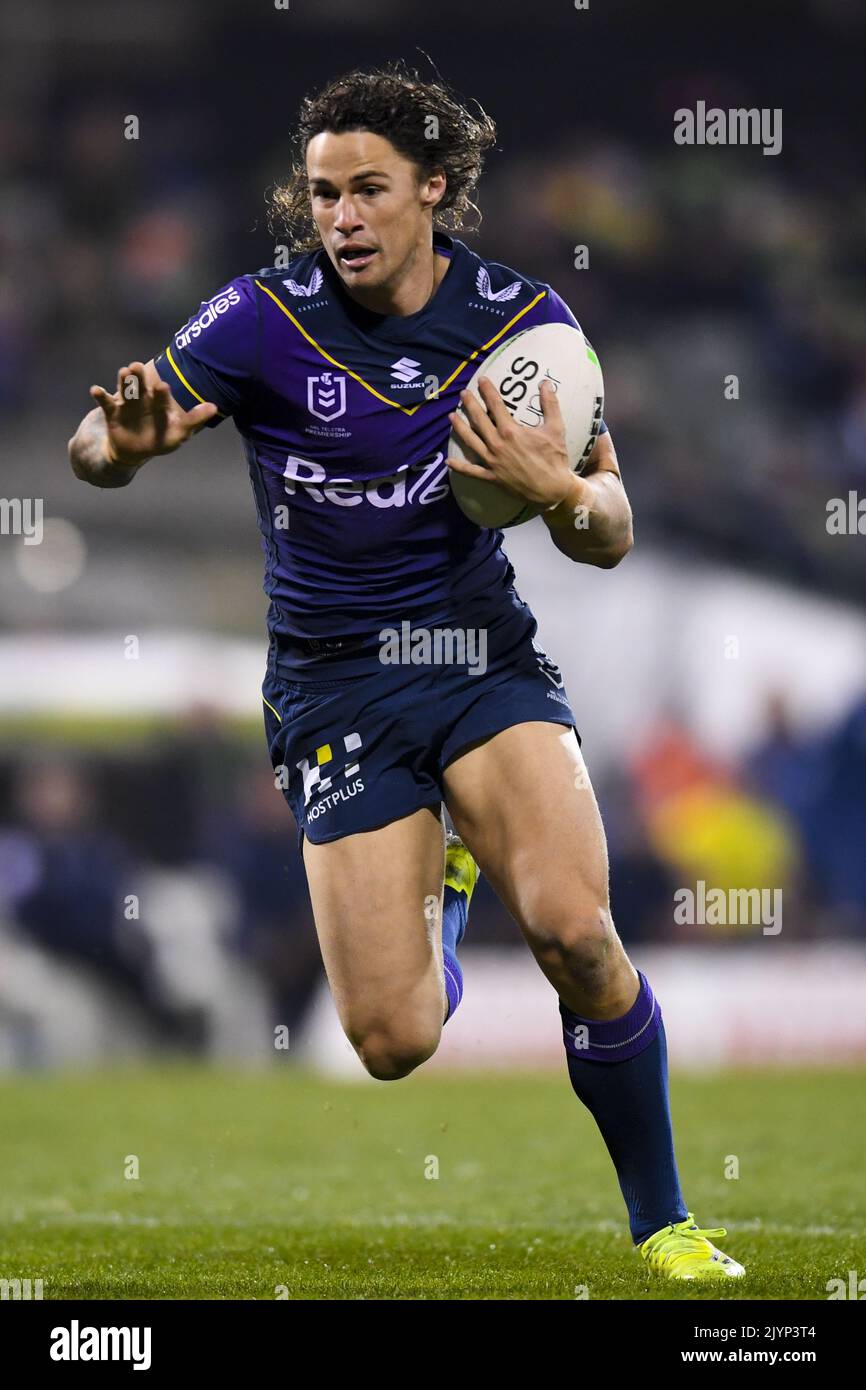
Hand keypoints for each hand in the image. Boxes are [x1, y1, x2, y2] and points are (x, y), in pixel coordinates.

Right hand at [89, 361, 218, 466]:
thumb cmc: (160, 440)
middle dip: (139, 377)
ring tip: (123, 372)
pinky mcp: (113, 412)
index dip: (162, 392)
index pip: (162, 395)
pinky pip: (105, 402)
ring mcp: (128, 404)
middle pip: (141, 386)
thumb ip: (195, 419)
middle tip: (136, 366)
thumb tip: (214, 406)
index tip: (162, 386)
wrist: (134, 451)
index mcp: (160, 401)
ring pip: (125, 390)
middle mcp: (144, 398)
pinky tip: (95, 389)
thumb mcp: (179, 433)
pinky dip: (100, 395)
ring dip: (123, 381)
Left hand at [446, 377, 581, 509]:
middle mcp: (497, 444)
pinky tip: (449, 462)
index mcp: (510, 431)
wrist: (552, 490)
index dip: (487, 391)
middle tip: (463, 393)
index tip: (481, 380)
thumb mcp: (556, 428)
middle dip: (469, 404)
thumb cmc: (554, 458)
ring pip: (470, 441)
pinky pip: (471, 471)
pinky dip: (459, 467)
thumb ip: (550, 404)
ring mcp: (492, 461)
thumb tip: (546, 383)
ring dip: (459, 427)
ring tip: (451, 417)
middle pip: (478, 420)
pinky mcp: (491, 477)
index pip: (495, 405)